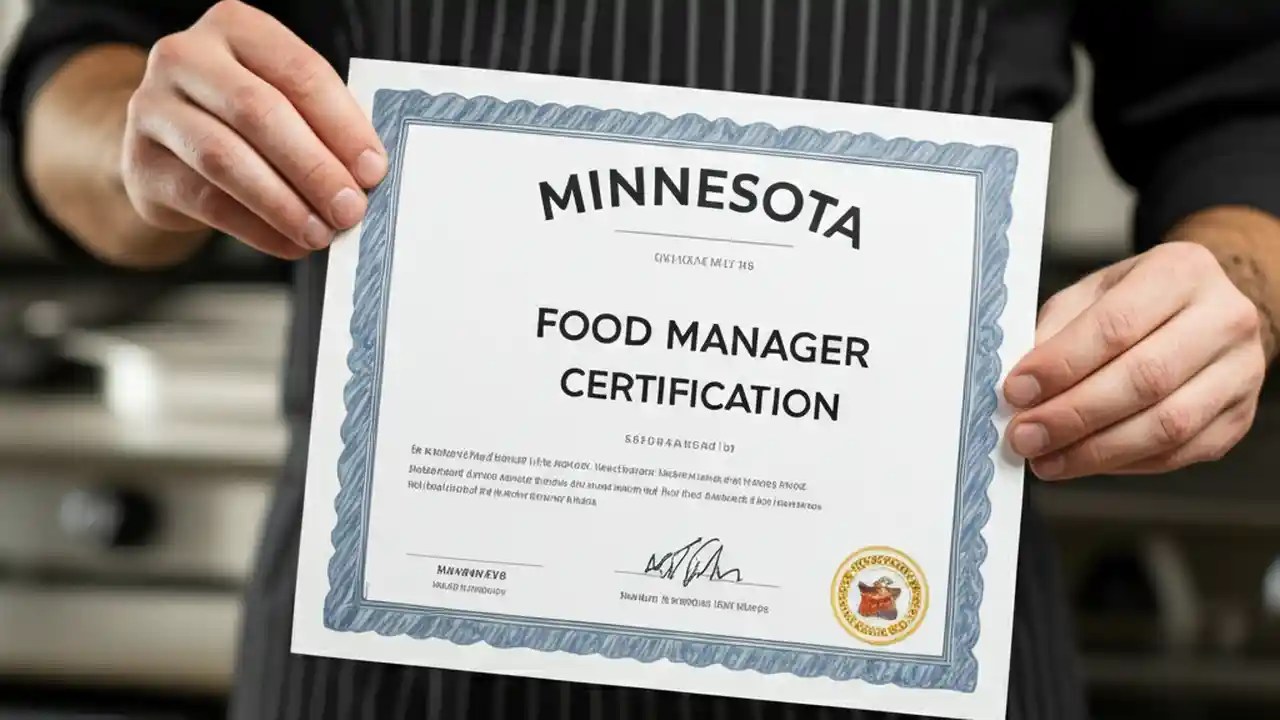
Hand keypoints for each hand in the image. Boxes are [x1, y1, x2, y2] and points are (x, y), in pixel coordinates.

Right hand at [121, 0, 386, 258]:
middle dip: (313, 167)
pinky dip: (257, 228)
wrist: (172, 144)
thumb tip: (367, 176)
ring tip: (322, 232)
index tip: (373, 169)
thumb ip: (323, 126)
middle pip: (258, 111)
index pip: (298, 71)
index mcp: (236, 27)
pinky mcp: (141, 163)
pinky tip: (290, 243)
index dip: (342, 124)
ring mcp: (153, 107)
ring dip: (284, 203)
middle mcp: (185, 56)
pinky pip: (206, 200)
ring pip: (225, 158)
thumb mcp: (286, 102)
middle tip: (350, 208)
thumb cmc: (246, 119)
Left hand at [1004, 241, 1266, 479]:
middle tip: (1025, 436)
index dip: (1061, 365)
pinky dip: (1124, 462)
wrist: (1202, 313)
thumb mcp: (1092, 294)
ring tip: (1046, 459)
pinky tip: (1085, 461)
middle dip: (1073, 415)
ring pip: (1167, 425)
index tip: (1017, 391)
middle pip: (1145, 379)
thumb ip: (1057, 333)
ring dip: (1096, 451)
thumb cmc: (1138, 302)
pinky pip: (1179, 452)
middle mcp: (1223, 318)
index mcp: (1180, 272)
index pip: (1116, 326)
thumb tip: (1023, 389)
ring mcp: (1240, 371)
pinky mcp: (1240, 416)